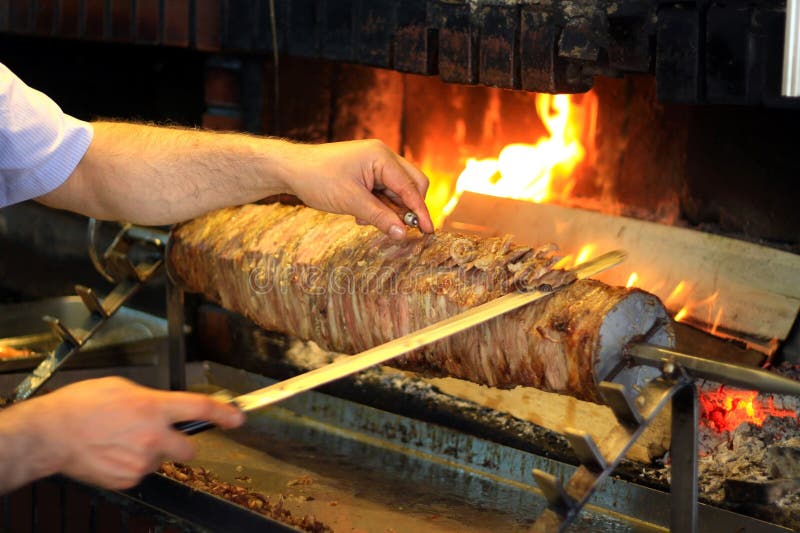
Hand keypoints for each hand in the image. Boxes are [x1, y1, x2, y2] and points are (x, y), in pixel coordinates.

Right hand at [24, 377, 243, 489]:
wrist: (51, 434)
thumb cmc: (82, 406)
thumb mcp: (123, 388)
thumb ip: (152, 399)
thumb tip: (164, 406)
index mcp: (154, 408)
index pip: (200, 409)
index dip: (225, 414)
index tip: (238, 418)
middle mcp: (153, 436)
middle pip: (189, 448)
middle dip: (182, 444)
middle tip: (161, 435)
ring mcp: (141, 461)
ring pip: (161, 460)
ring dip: (151, 453)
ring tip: (122, 441)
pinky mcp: (128, 479)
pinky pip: (141, 473)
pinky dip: (132, 465)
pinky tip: (114, 453)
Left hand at [285, 140, 434, 238]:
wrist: (291, 169)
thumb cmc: (318, 179)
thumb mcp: (351, 202)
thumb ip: (380, 218)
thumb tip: (403, 235)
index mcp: (382, 157)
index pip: (410, 187)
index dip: (420, 211)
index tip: (429, 232)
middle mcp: (383, 157)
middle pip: (412, 185)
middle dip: (408, 208)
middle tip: (399, 229)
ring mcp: (375, 164)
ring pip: (398, 191)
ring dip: (390, 209)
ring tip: (366, 220)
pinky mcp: (367, 172)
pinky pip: (384, 191)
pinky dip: (379, 206)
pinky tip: (361, 215)